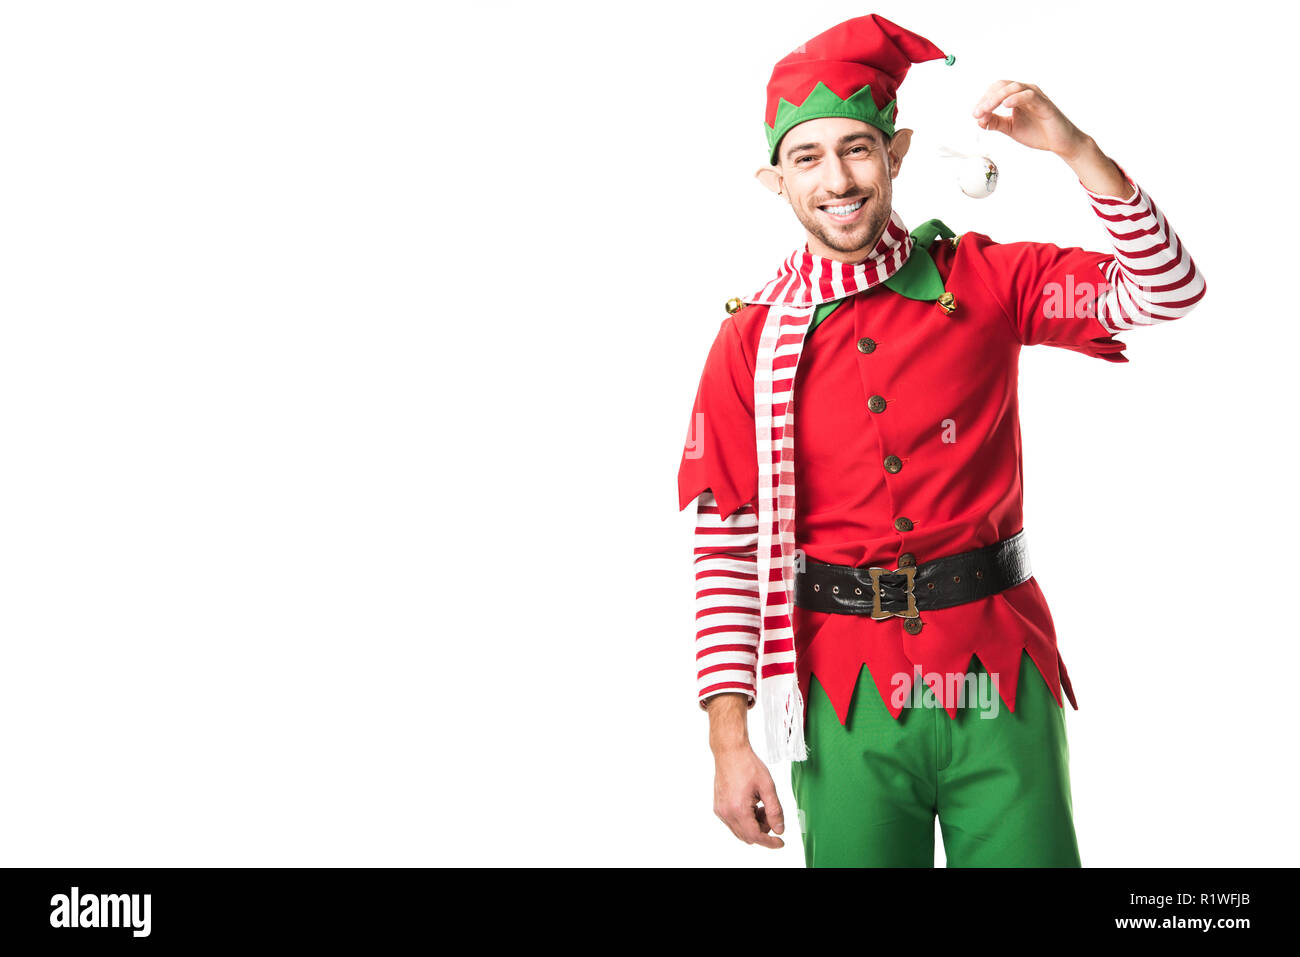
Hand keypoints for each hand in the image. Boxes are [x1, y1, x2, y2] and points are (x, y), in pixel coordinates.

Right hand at [713, 744, 785, 847]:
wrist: (730, 752)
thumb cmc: (748, 765)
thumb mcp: (768, 787)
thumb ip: (775, 811)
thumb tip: (779, 830)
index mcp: (738, 809)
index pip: (755, 836)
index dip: (770, 842)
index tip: (780, 842)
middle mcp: (726, 813)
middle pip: (748, 836)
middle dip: (763, 830)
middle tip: (771, 814)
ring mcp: (720, 811)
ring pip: (740, 831)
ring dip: (754, 825)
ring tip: (761, 806)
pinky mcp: (718, 807)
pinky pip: (733, 823)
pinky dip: (745, 820)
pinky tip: (751, 804)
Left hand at [972, 80, 1088, 159]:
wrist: (1059, 142)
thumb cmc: (1037, 132)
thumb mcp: (1010, 128)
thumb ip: (995, 122)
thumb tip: (979, 120)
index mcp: (1016, 97)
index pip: (996, 90)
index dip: (983, 100)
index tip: (975, 115)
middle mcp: (1025, 92)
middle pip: (1002, 86)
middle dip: (987, 98)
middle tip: (977, 113)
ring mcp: (1035, 96)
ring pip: (1013, 88)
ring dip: (997, 98)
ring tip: (987, 109)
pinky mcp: (1044, 103)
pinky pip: (1029, 95)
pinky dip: (1016, 98)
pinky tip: (1005, 105)